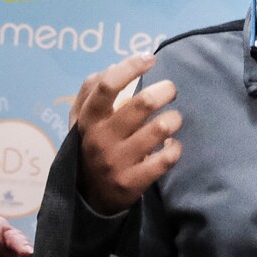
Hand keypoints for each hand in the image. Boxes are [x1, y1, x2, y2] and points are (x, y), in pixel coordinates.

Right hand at [71, 54, 180, 214]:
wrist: (88, 197)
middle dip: (165, 90)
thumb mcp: (80, 119)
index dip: (130, 67)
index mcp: (88, 120)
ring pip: (160, 129)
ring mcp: (117, 162)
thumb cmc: (90, 146)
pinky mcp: (133, 182)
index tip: (150, 59)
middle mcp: (101, 139)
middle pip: (142, 104)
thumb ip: (90, 89)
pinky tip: (171, 145)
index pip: (106, 86)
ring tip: (174, 119)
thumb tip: (115, 65)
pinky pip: (166, 158)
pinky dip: (175, 147)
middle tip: (171, 89)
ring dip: (174, 118)